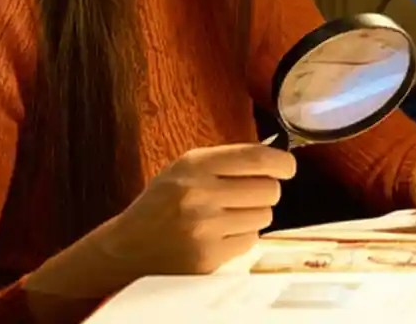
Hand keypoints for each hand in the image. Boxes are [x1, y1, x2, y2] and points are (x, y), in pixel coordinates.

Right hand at [26, 143, 295, 308]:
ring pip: (263, 216)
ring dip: (253, 216)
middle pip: (269, 190)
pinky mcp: (209, 256)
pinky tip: (220, 234)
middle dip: (265, 192)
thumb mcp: (186, 168)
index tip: (286, 167)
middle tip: (247, 195)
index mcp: (196, 164)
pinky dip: (241, 237)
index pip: (257, 158)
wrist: (129, 246)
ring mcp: (205, 228)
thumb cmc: (163, 202)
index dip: (282, 163)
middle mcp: (201, 193)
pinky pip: (250, 241)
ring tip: (228, 216)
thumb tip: (276, 159)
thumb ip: (226, 161)